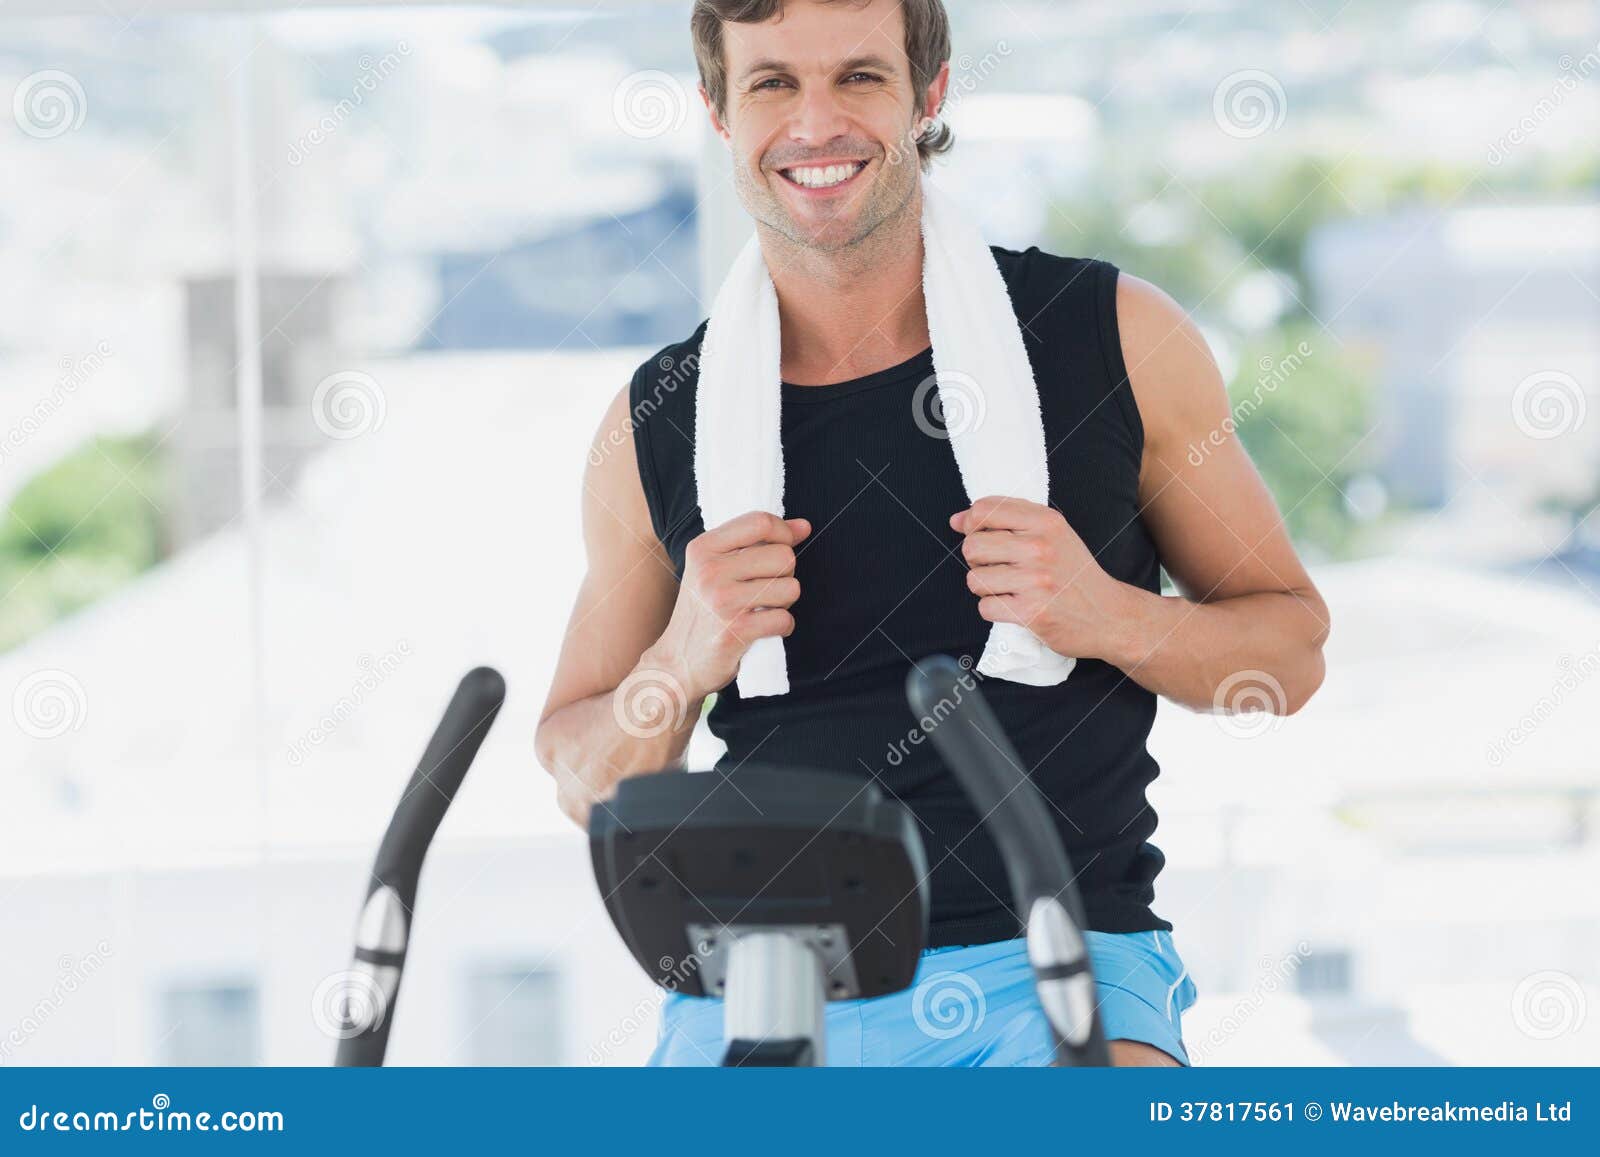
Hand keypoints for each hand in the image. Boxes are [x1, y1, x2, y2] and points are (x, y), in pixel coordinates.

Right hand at [643, 510, 810, 699]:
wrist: (678, 661)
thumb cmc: (703, 612)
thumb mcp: (714, 569)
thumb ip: (755, 543)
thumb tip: (804, 527)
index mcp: (703, 548)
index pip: (759, 522)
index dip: (784, 532)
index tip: (786, 544)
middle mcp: (710, 571)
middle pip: (783, 556)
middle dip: (786, 574)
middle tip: (767, 589)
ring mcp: (722, 601)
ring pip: (790, 587)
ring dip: (785, 602)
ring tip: (764, 609)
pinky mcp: (735, 631)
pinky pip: (784, 619)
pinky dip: (783, 626)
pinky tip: (765, 629)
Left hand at [950, 495, 1131, 662]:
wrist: (1110, 615)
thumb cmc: (1075, 574)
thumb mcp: (1055, 534)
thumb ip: (1010, 519)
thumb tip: (957, 520)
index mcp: (1046, 522)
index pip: (984, 509)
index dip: (971, 523)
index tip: (977, 533)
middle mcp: (1040, 547)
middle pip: (972, 546)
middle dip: (977, 561)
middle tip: (999, 568)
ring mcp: (1035, 580)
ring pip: (975, 579)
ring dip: (987, 588)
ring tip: (1010, 589)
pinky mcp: (1031, 612)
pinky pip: (986, 607)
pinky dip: (996, 610)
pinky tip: (1016, 607)